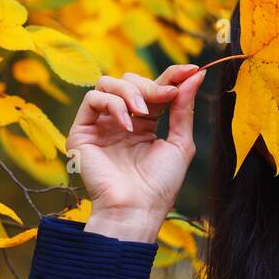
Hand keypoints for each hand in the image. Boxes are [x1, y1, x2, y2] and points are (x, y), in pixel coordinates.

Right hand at [66, 64, 205, 242]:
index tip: (191, 70)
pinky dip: (113, 104)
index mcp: (145, 124)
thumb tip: (195, 75)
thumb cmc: (159, 185)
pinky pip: (93, 99)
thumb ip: (184, 108)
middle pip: (130, 81)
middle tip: (166, 97)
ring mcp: (101, 125)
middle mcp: (122, 121)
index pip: (155, 89)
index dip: (171, 76)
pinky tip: (127, 125)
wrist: (136, 209)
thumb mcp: (180, 143)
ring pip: (108, 84)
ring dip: (131, 91)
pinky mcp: (82, 131)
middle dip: (151, 85)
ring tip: (144, 112)